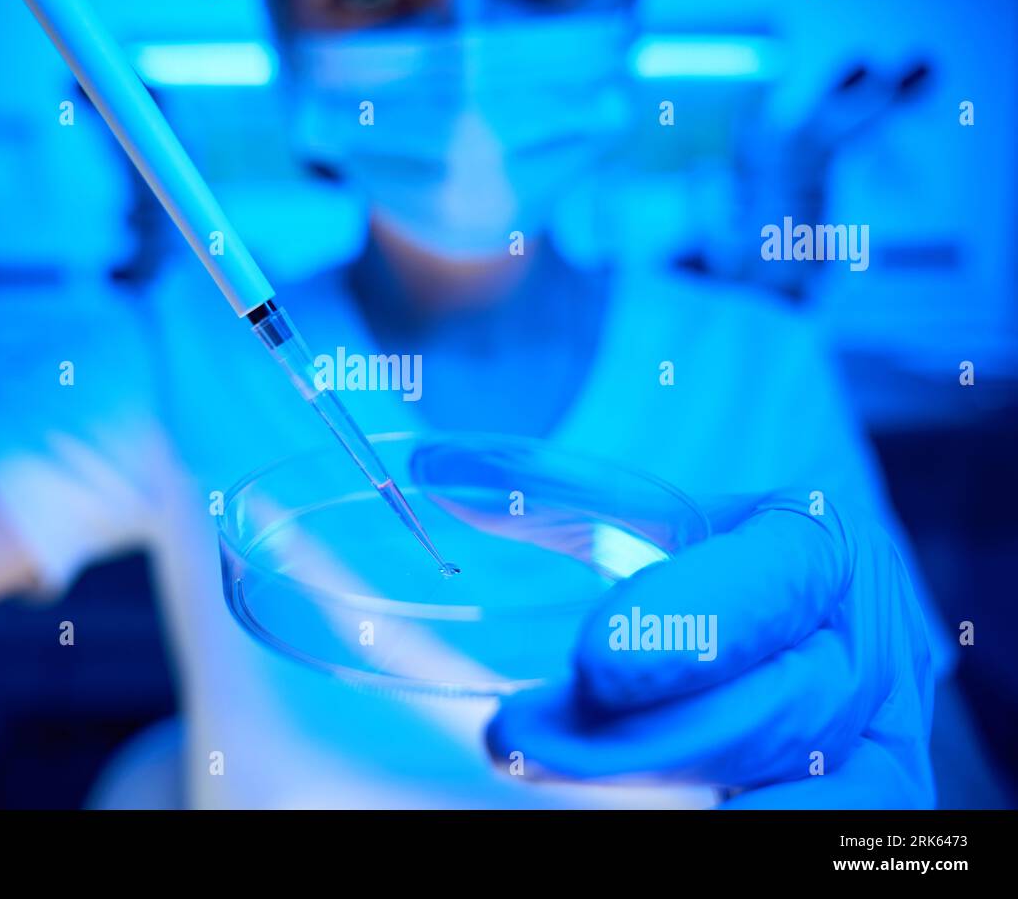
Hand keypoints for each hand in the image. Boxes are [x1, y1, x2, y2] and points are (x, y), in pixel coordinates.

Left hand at [484, 493, 935, 807]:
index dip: (695, 622)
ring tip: (547, 769)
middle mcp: (861, 650)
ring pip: (811, 790)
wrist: (799, 630)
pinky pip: (820, 836)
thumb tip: (431, 466)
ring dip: (675, 786)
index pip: (775, 581)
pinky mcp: (857, 802)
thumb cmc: (711, 568)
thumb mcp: (647, 517)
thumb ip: (552, 492)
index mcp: (819, 549)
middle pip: (777, 706)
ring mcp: (870, 744)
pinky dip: (747, 830)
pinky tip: (649, 822)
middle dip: (645, 735)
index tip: (596, 660)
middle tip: (519, 736)